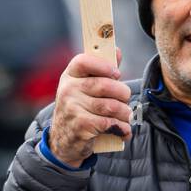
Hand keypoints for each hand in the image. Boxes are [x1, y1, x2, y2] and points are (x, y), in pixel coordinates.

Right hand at [47, 51, 130, 167]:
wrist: (63, 140)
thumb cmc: (80, 108)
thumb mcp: (84, 87)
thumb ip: (102, 70)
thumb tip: (117, 51)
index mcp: (70, 76)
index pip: (83, 61)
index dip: (104, 65)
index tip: (116, 73)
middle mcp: (68, 90)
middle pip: (104, 85)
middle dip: (123, 93)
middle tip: (126, 99)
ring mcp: (72, 108)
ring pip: (111, 106)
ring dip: (125, 113)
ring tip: (127, 116)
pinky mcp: (80, 126)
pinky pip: (109, 123)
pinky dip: (122, 128)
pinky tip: (124, 130)